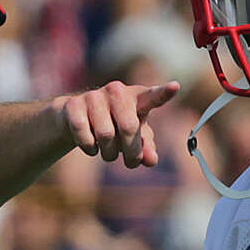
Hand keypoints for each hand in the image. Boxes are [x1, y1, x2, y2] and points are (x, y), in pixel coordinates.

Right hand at [56, 80, 179, 168]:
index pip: (152, 96)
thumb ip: (146, 148)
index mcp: (136, 98)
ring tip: (108, 152)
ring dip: (109, 153)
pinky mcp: (74, 105)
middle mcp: (116, 91)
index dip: (163, 93)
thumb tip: (151, 160)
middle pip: (129, 128)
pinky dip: (90, 149)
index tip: (175, 87)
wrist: (74, 118)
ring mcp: (94, 96)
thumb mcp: (133, 138)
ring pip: (106, 135)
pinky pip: (85, 136)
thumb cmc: (113, 126)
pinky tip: (91, 146)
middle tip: (131, 162)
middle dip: (131, 152)